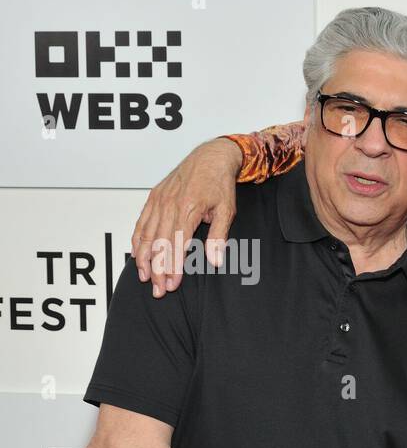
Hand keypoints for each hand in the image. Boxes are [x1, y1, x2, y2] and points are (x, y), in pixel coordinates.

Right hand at [131, 137, 242, 297]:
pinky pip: (141, 223)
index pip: (176, 245)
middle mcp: (169, 204)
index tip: (172, 285)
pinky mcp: (153, 197)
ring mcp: (158, 200)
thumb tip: (215, 261)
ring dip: (144, 259)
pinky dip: (138, 241)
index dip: (172, 267)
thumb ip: (218, 237)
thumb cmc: (220, 183)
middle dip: (157, 270)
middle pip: (158, 244)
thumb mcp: (227, 210)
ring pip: (146, 235)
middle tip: (158, 290)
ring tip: (145, 278)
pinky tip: (137, 255)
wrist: (210, 156)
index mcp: (187, 208)